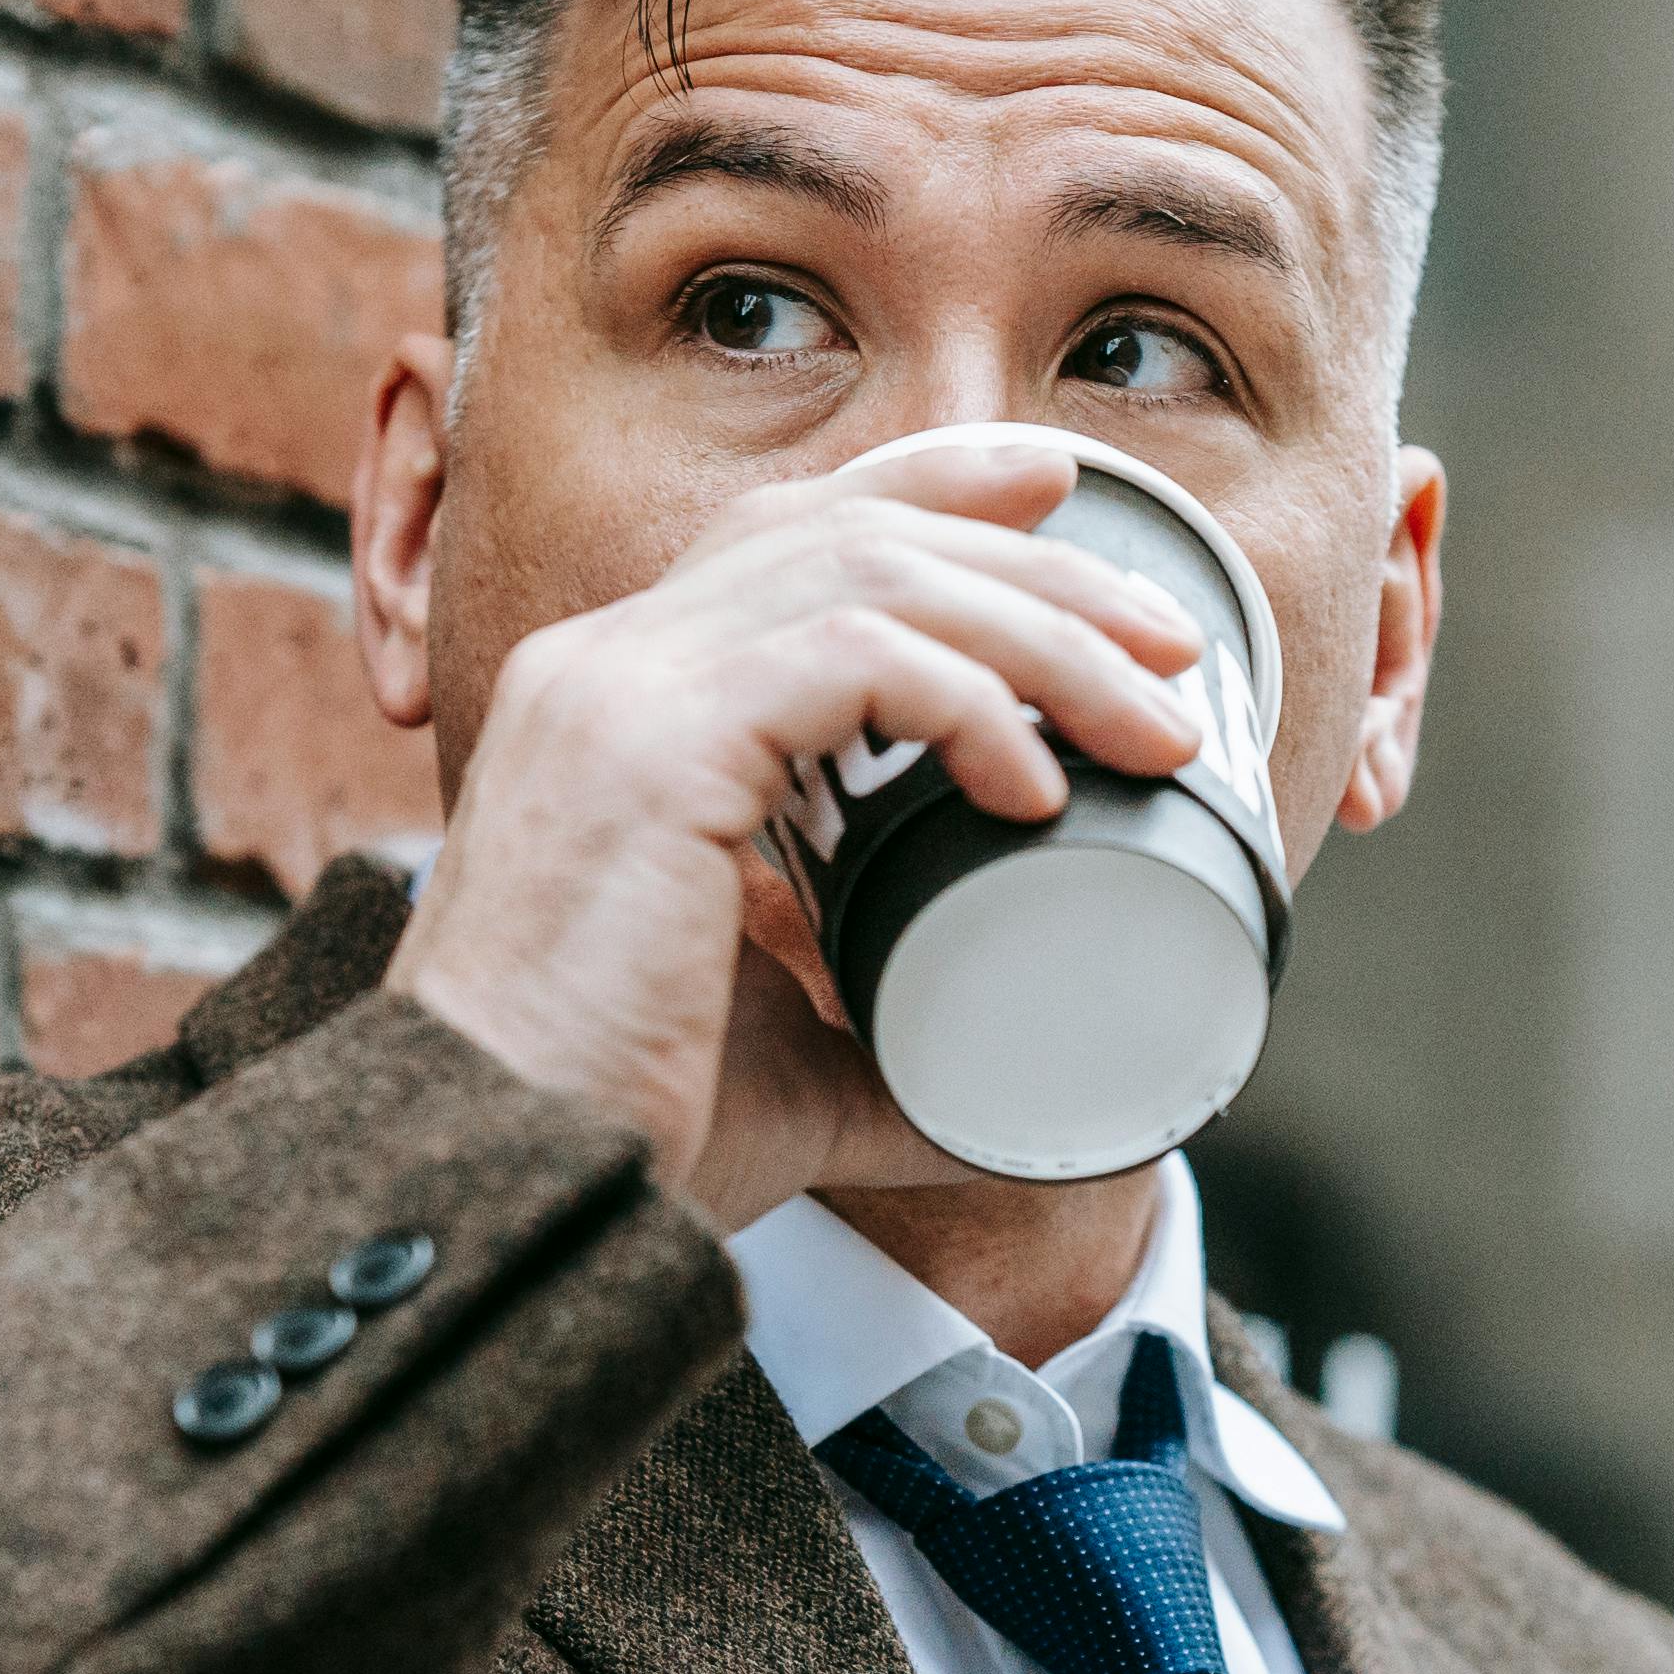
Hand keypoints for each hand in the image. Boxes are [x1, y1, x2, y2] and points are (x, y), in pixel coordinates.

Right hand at [380, 428, 1205, 1223]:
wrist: (500, 1188)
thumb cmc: (619, 1136)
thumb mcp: (786, 1073)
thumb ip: (883, 1055)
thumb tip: (1006, 1097)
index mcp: (622, 705)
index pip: (785, 530)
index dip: (931, 485)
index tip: (1058, 493)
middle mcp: (605, 666)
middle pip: (850, 528)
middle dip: (1036, 563)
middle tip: (1172, 639)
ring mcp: (614, 693)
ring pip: (869, 576)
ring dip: (1043, 632)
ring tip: (1158, 722)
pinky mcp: (644, 747)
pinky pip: (844, 660)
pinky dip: (965, 702)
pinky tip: (1038, 781)